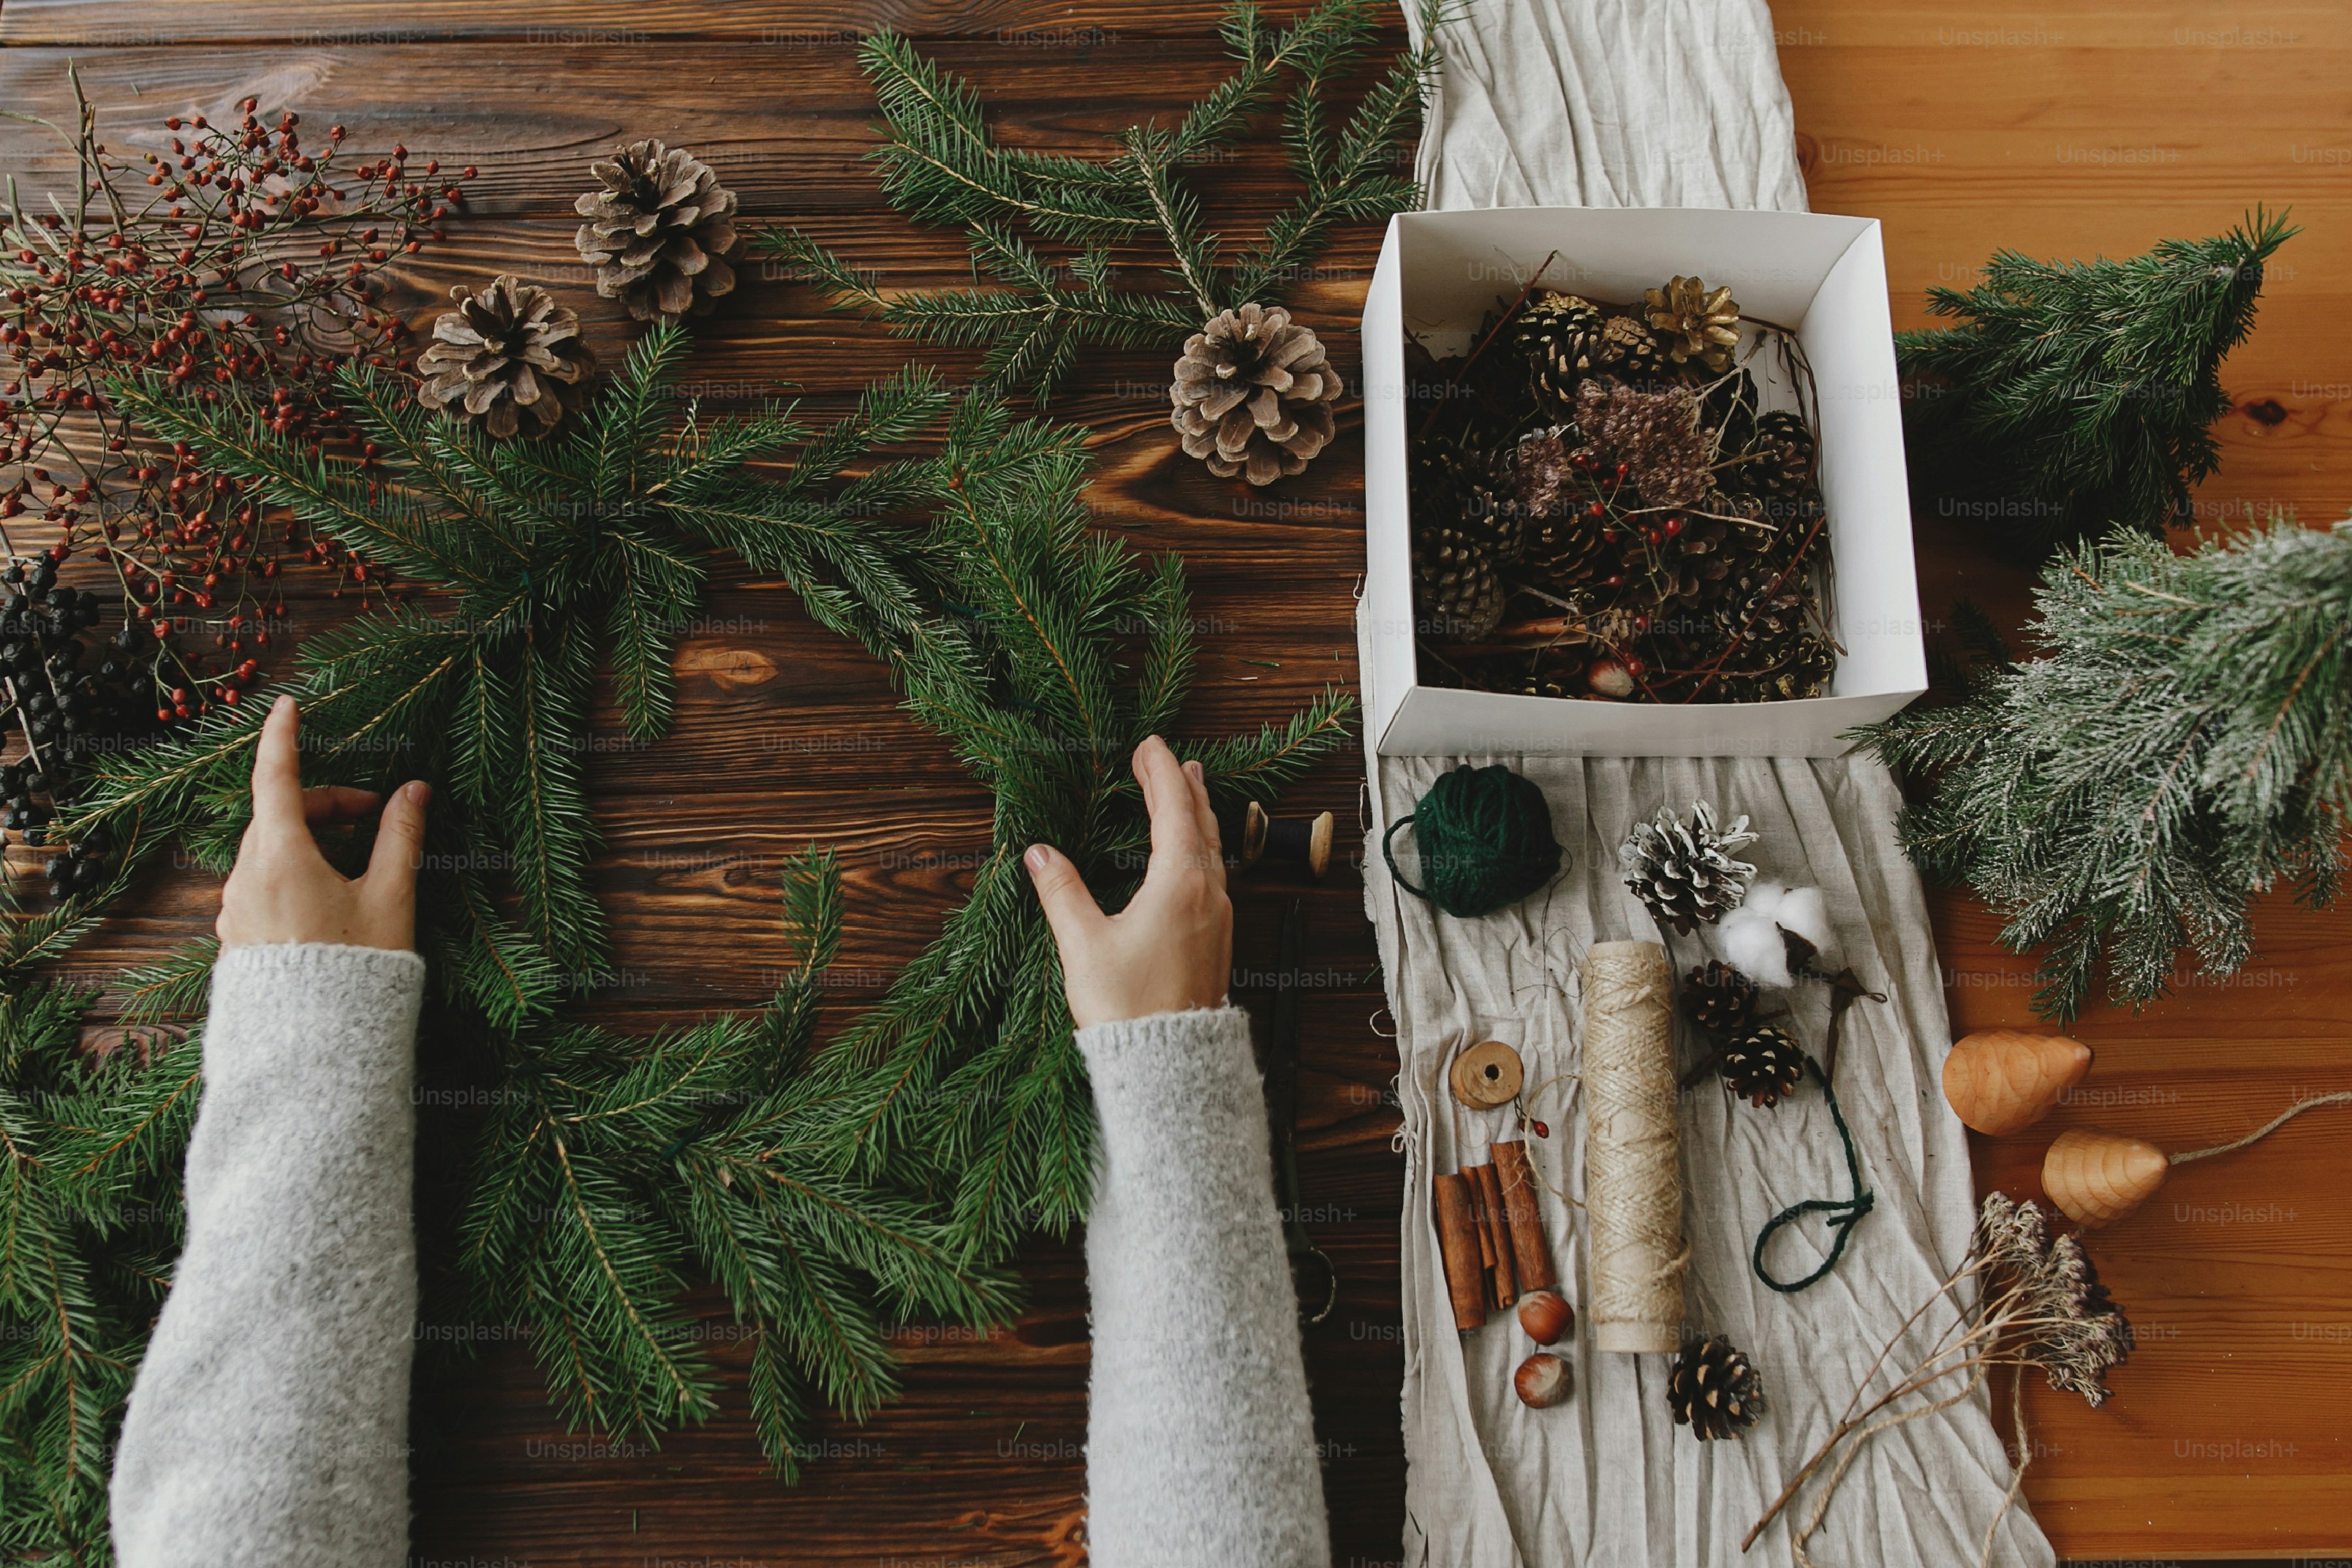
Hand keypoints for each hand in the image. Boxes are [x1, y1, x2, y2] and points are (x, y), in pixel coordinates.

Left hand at [216, 695, 429, 951]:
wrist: (316, 1047)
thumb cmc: (358, 970)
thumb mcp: (391, 898)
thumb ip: (400, 837)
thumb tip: (413, 791)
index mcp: (281, 857)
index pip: (275, 778)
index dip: (282, 737)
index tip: (287, 705)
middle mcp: (245, 877)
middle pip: (276, 815)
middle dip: (323, 804)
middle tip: (373, 814)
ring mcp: (234, 910)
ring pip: (267, 851)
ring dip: (308, 840)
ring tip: (356, 864)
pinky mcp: (236, 938)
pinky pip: (260, 886)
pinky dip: (292, 873)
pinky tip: (329, 901)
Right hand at [1025, 735, 1230, 1028]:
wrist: (1171, 1067)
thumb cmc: (1127, 1007)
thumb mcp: (1083, 944)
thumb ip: (1062, 892)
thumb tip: (1039, 853)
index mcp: (1180, 883)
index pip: (1172, 809)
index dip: (1159, 772)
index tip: (1149, 744)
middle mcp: (1209, 894)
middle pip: (1201, 824)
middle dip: (1185, 787)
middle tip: (1172, 759)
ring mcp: (1220, 919)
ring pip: (1213, 851)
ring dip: (1198, 817)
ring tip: (1191, 794)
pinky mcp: (1218, 943)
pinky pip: (1215, 878)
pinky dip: (1202, 850)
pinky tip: (1193, 860)